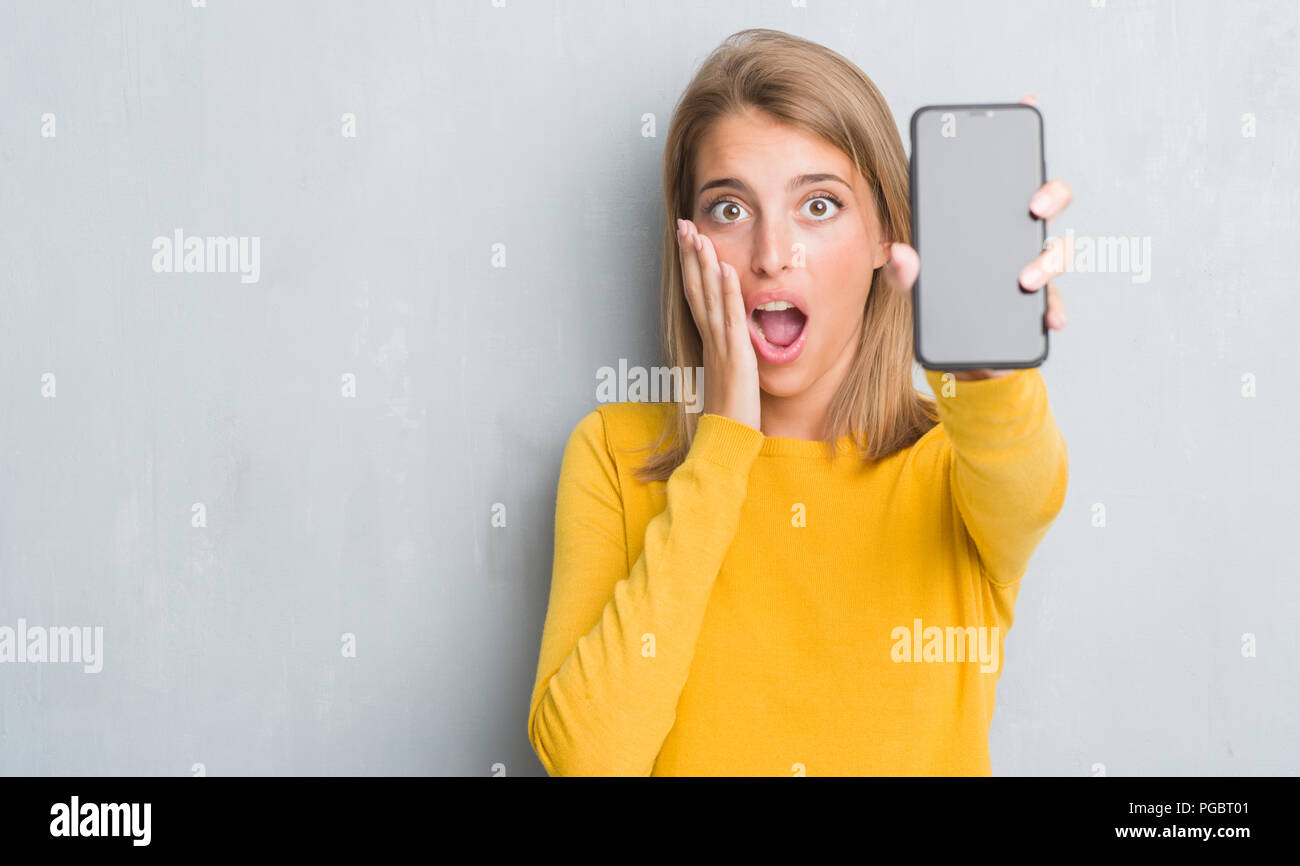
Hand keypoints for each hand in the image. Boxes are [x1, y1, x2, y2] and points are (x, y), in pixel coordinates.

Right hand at [676, 218, 761, 430]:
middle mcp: (710, 339)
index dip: (691, 267)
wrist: (725, 441)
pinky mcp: (735, 356)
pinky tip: (725, 269)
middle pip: (696, 289)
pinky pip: (730, 319)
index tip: (688, 240)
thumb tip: (728, 342)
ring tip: (700, 235)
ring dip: (704, 265)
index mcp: (709, 342)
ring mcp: (721, 346)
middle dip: (690, 255)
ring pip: (709, 297)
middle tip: (684, 224)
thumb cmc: (729, 413)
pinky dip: (727, 293)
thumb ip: (727, 355)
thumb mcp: (728, 376)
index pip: (697, 295)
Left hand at [886, 92, 1071, 380]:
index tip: (1028, 102)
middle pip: (1049, 199)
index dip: (1020, 134)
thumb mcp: (910, 283)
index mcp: (986, 218)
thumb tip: (902, 253)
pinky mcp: (1038, 304)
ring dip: (1050, 259)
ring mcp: (1033, 266)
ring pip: (1058, 249)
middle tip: (1032, 205)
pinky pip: (1055, 302)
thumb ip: (902, 269)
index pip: (1006, 170)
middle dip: (1050, 194)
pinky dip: (1055, 310)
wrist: (954, 353)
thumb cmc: (936, 301)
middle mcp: (1016, 234)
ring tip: (1026, 279)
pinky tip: (1050, 319)